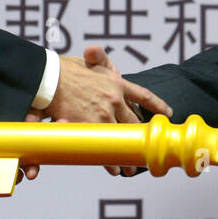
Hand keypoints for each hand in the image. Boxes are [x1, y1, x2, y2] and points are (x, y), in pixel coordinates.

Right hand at [46, 45, 171, 175]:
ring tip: (130, 167)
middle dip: (139, 138)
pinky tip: (114, 167)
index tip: (168, 113)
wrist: (49, 77)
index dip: (157, 105)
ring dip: (126, 153)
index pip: (144, 95)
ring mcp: (104, 113)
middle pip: (133, 122)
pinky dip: (110, 159)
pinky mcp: (90, 126)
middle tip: (144, 149)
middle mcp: (115, 99)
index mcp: (117, 83)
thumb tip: (92, 50)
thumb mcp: (87, 60)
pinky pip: (104, 146)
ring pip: (121, 137)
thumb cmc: (64, 69)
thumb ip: (97, 58)